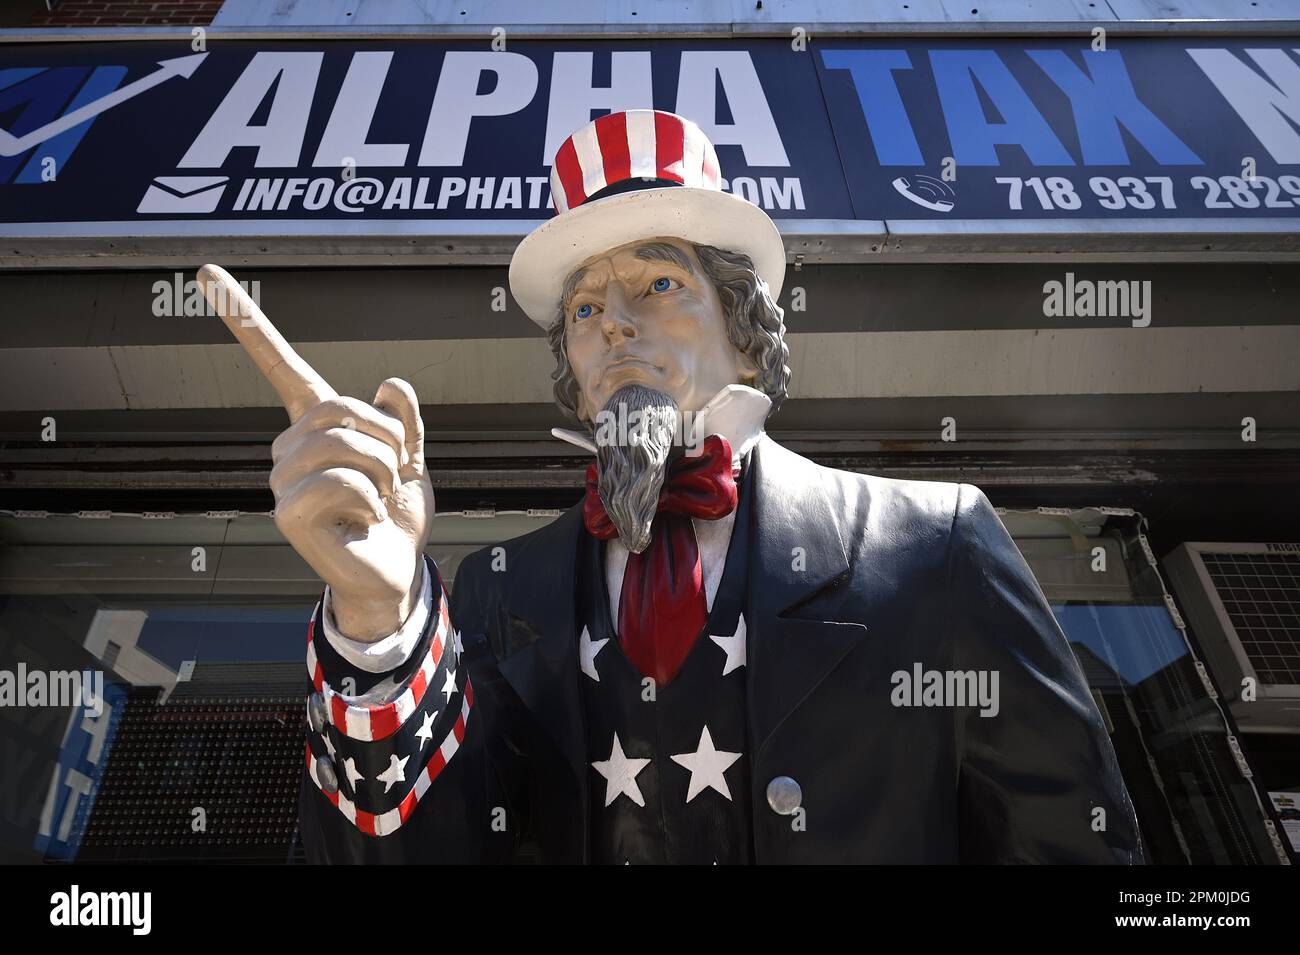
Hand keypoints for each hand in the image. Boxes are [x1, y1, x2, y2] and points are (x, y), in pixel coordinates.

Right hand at [197, 264, 434, 641]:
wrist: (398, 570)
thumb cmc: (397, 514)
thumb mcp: (411, 457)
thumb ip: (403, 420)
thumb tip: (390, 383)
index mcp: (314, 426)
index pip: (278, 364)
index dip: (244, 319)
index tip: (207, 271)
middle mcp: (288, 449)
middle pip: (338, 408)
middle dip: (386, 439)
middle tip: (395, 473)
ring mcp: (281, 482)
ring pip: (342, 442)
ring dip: (382, 469)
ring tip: (381, 497)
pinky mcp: (287, 515)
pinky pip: (341, 480)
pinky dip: (371, 497)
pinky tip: (366, 519)